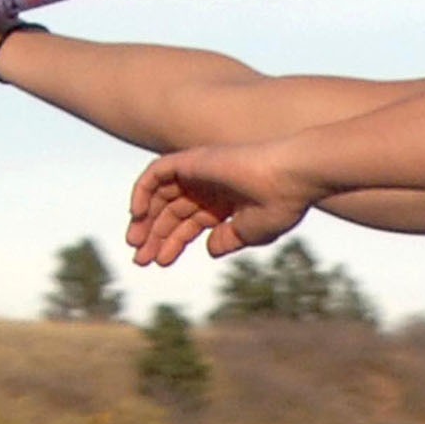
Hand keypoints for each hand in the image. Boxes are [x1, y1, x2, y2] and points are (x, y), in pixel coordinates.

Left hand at [127, 141, 317, 265]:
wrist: (289, 178)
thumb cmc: (280, 205)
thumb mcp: (251, 232)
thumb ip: (228, 240)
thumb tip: (208, 250)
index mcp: (225, 203)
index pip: (190, 224)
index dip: (173, 243)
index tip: (159, 263)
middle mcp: (210, 187)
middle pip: (172, 212)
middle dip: (155, 236)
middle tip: (140, 260)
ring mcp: (199, 172)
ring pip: (161, 195)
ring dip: (145, 219)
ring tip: (135, 245)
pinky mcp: (192, 160)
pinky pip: (156, 173)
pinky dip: (142, 190)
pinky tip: (136, 215)